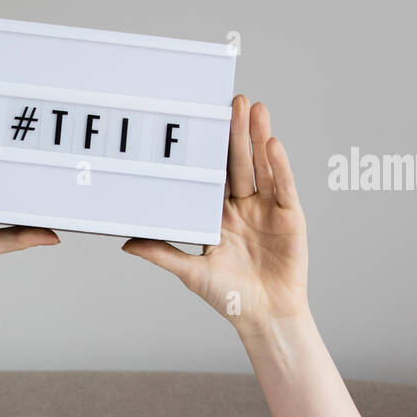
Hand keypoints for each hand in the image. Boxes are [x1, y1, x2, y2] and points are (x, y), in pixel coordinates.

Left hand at [122, 96, 308, 334]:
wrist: (264, 316)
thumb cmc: (229, 297)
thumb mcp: (190, 272)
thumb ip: (162, 253)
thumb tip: (126, 243)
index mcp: (218, 215)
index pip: (212, 175)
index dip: (208, 149)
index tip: (200, 120)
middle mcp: (242, 206)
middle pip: (237, 163)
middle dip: (234, 132)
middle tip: (231, 100)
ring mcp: (267, 209)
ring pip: (261, 167)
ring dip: (257, 138)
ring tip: (254, 109)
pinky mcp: (290, 216)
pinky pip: (283, 186)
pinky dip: (278, 165)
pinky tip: (272, 143)